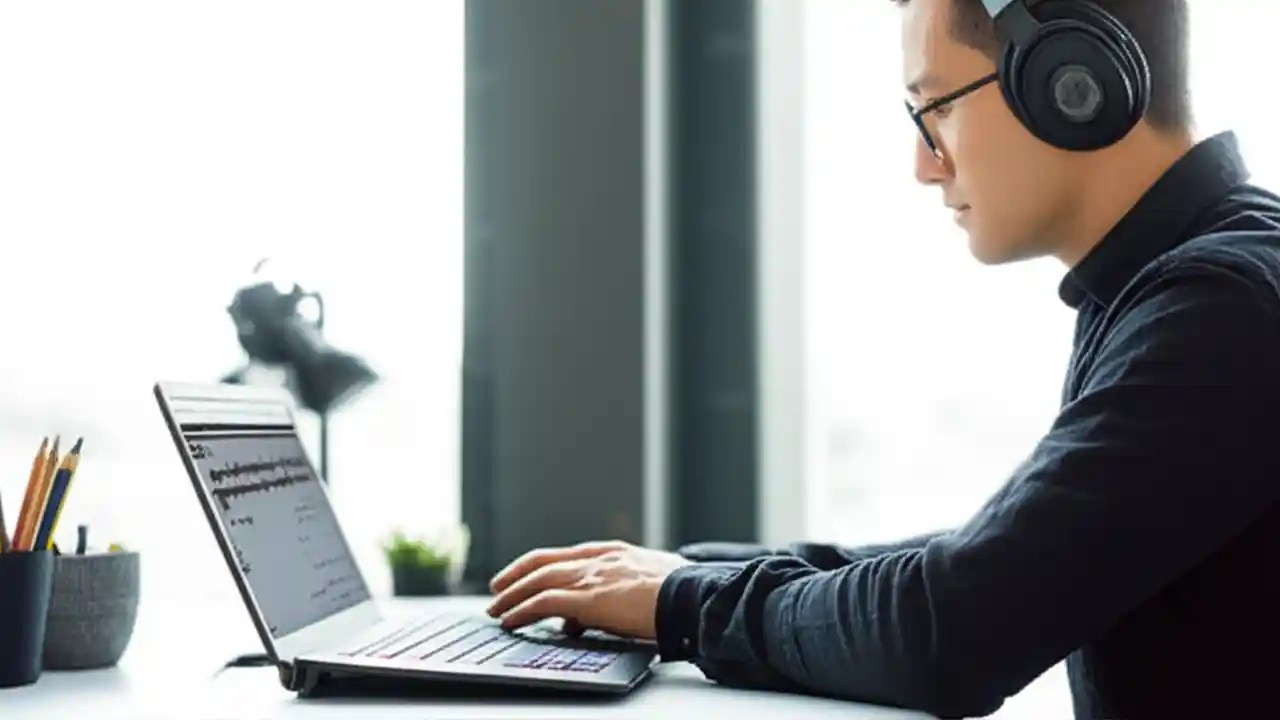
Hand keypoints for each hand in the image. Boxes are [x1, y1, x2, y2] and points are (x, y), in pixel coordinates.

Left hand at [486, 540, 691, 639]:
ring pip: (538, 580)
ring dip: (512, 595)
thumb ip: (616, 593)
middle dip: (517, 576)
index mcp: (613, 553)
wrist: (692, 596)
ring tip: (496, 609)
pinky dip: (522, 610)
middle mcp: (598, 559)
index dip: (540, 565)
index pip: (566, 555)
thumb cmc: (680, 594)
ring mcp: (592, 576)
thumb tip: (589, 617)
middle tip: (498, 588)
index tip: (526, 574)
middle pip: (544, 563)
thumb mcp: (645, 584)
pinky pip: (544, 602)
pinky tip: (510, 620)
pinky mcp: (589, 599)